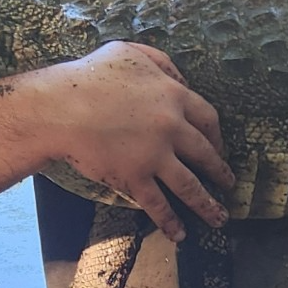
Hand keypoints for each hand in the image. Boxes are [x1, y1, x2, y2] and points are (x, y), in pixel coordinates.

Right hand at [31, 41, 233, 242]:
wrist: (60, 107)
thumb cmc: (88, 75)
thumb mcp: (129, 53)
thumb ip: (160, 63)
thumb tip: (180, 78)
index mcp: (173, 96)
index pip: (208, 119)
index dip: (216, 136)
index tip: (219, 147)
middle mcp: (171, 128)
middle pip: (205, 154)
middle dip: (219, 171)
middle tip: (228, 184)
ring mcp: (155, 155)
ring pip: (190, 185)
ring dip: (207, 204)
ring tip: (219, 217)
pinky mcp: (134, 178)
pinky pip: (158, 204)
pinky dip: (170, 221)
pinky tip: (180, 234)